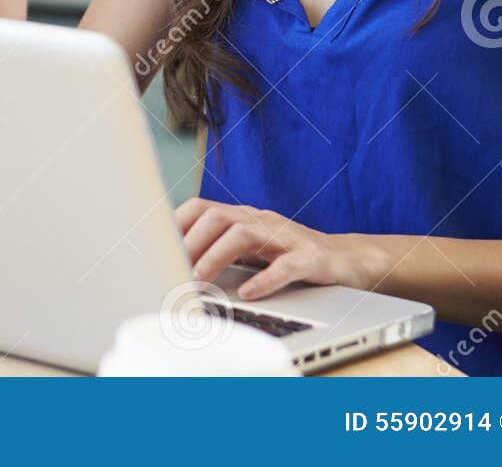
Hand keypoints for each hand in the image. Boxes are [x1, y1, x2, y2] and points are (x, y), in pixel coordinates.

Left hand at [174, 197, 375, 300]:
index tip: (155, 248)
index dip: (177, 224)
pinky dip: (265, 279)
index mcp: (245, 217)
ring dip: (216, 257)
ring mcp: (288, 237)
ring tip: (199, 281)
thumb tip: (177, 268)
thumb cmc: (291, 256)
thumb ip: (220, 252)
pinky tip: (248, 294)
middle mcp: (263, 221)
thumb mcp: (253, 251)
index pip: (202, 208)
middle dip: (191, 242)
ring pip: (245, 234)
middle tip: (173, 269)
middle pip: (218, 216)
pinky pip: (287, 265)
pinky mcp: (312, 258)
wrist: (346, 261)